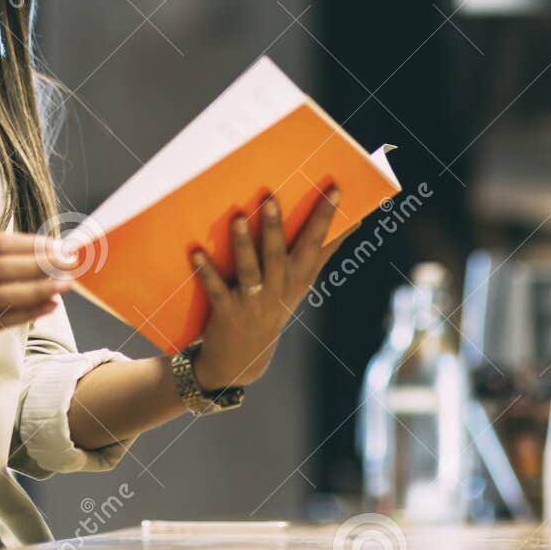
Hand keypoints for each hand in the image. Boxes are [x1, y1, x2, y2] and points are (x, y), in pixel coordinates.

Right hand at [0, 232, 73, 363]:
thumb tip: (43, 253)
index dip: (31, 245)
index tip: (60, 246)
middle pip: (1, 268)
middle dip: (40, 265)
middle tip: (69, 264)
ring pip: (0, 296)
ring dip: (37, 290)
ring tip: (64, 286)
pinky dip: (25, 313)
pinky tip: (47, 307)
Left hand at [187, 184, 357, 388]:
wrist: (242, 359)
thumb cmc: (272, 307)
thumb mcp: (299, 284)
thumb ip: (322, 253)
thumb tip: (353, 222)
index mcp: (298, 279)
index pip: (317, 244)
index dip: (326, 218)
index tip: (335, 189)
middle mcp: (279, 290)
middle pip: (280, 255)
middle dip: (276, 228)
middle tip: (271, 198)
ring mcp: (253, 303)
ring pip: (250, 270)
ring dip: (243, 245)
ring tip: (236, 218)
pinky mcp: (227, 312)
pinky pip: (216, 289)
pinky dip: (206, 271)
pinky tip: (196, 252)